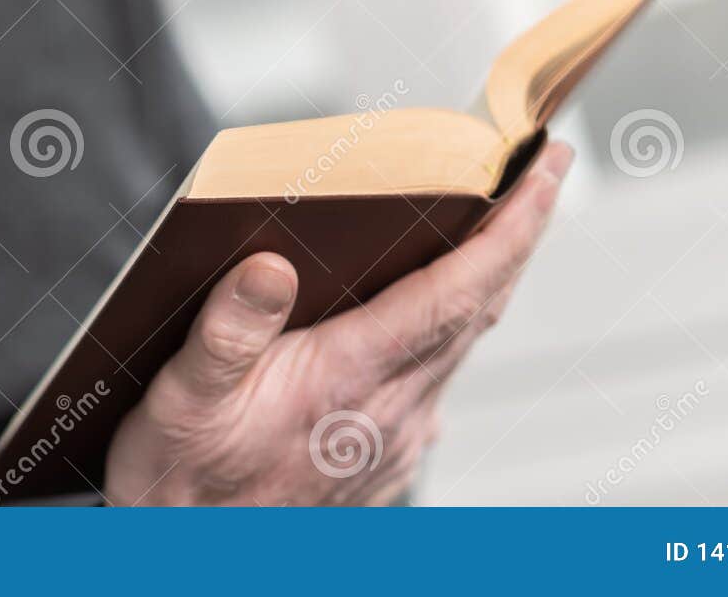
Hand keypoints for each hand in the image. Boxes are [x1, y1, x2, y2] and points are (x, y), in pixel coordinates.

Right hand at [104, 141, 573, 505]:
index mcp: (348, 382)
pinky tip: (429, 310)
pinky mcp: (386, 457)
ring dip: (485, 280)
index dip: (511, 229)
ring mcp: (395, 439)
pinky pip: (437, 378)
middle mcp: (390, 412)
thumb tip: (268, 268)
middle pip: (478, 309)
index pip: (457, 292)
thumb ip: (226, 334)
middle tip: (543, 170)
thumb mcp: (181, 401)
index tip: (545, 172)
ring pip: (461, 345)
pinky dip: (450, 328)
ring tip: (492, 223)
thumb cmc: (181, 485)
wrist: (185, 559)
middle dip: (517, 233)